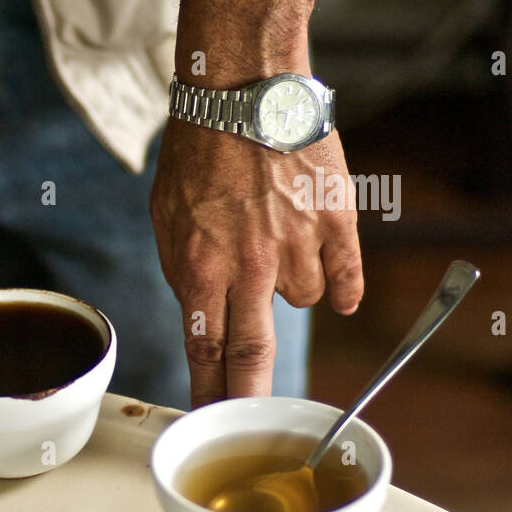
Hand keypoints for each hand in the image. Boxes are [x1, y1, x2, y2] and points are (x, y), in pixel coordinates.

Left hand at [149, 119, 363, 407]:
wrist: (243, 85)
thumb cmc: (196, 149)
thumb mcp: (166, 216)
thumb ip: (186, 270)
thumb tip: (205, 316)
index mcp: (198, 265)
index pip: (203, 348)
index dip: (207, 391)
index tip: (208, 420)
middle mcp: (248, 263)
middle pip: (253, 352)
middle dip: (251, 396)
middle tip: (255, 426)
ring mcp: (296, 242)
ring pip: (302, 302)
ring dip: (288, 291)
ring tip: (274, 246)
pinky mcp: (335, 218)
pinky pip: (345, 276)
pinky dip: (341, 289)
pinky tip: (336, 293)